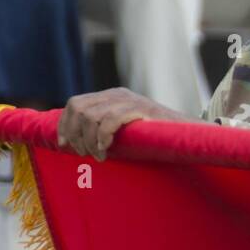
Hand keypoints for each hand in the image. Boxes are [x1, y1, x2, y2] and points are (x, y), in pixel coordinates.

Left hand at [57, 88, 185, 159]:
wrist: (185, 133)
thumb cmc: (153, 137)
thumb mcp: (123, 128)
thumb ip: (103, 127)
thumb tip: (74, 141)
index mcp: (111, 96)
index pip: (75, 103)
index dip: (65, 124)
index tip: (64, 144)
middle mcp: (117, 94)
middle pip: (78, 108)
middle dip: (74, 133)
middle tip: (83, 153)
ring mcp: (129, 100)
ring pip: (90, 116)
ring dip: (88, 140)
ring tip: (98, 155)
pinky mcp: (140, 109)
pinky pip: (110, 121)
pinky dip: (103, 138)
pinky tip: (106, 150)